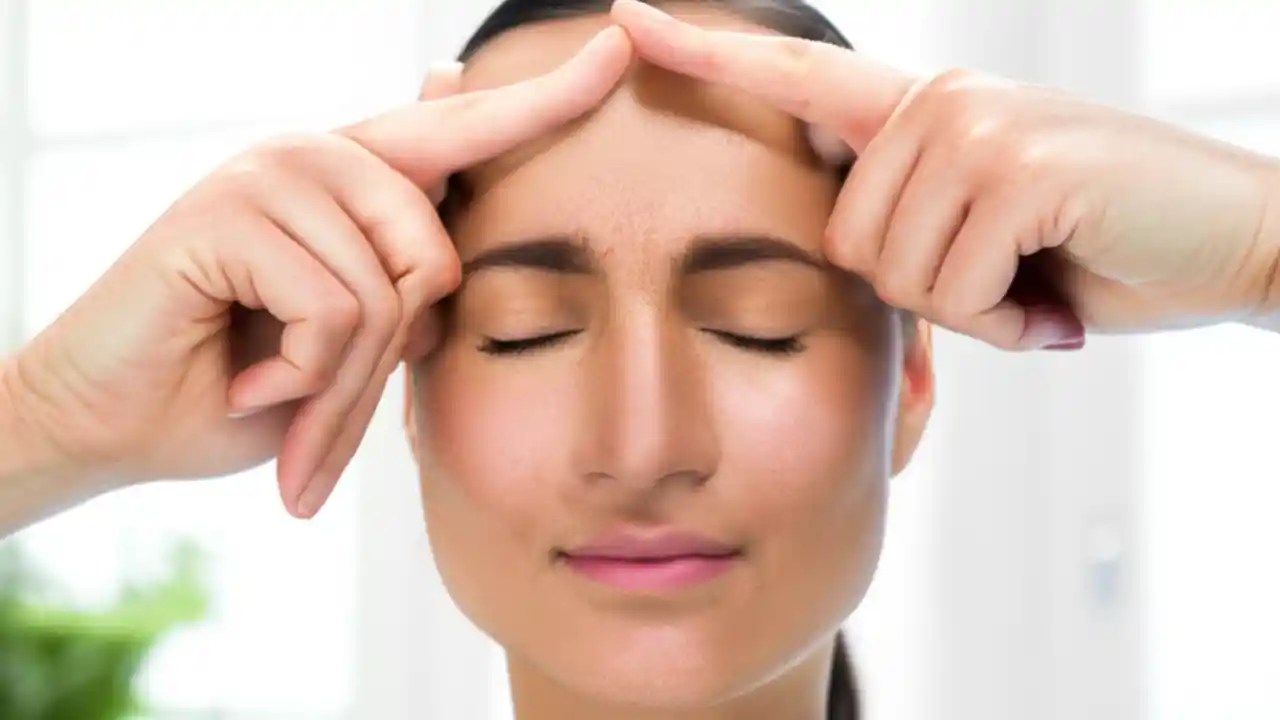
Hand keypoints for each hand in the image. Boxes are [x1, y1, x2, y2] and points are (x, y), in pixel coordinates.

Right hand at [5, 27, 633, 517]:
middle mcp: (317, 154)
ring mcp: (269, 173)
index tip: (623, 44)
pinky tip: (244, 374)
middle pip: (436, 255)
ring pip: (385, 295)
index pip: (467, 129)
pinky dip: (298, 374)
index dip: (549, 95)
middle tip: (311, 389)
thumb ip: (405, 258)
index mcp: (354, 175)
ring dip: (334, 379)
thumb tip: (453, 143)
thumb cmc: (242, 375)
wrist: (119, 421)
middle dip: (385, 356)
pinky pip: (332, 310)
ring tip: (271, 384)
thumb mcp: (348, 329)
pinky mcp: (225, 213)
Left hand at [612, 0, 1279, 349]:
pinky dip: (1009, 317)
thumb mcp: (986, 235)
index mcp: (923, 113)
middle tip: (1010, 280)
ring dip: (972, 308)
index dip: (709, 59)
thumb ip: (913, 227)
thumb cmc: (1099, 248)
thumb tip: (852, 252)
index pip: (799, 81)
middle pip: (844, 243)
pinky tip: (1061, 292)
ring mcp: (975, 123)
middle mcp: (940, 101)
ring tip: (1039, 280)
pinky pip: (954, 285)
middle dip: (924, 294)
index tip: (629, 21)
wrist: (1232, 242)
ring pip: (894, 273)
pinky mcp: (1016, 164)